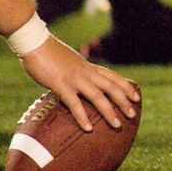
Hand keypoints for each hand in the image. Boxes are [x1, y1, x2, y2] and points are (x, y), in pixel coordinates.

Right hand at [19, 35, 139, 131]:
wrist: (34, 41)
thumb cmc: (47, 52)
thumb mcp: (67, 61)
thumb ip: (74, 71)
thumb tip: (75, 81)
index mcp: (87, 66)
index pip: (113, 76)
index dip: (126, 86)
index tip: (136, 97)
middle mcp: (86, 72)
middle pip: (111, 86)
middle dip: (124, 101)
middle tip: (132, 115)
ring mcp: (74, 78)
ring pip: (98, 96)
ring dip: (109, 111)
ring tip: (117, 125)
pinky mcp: (60, 84)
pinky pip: (74, 103)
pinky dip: (82, 116)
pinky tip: (88, 128)